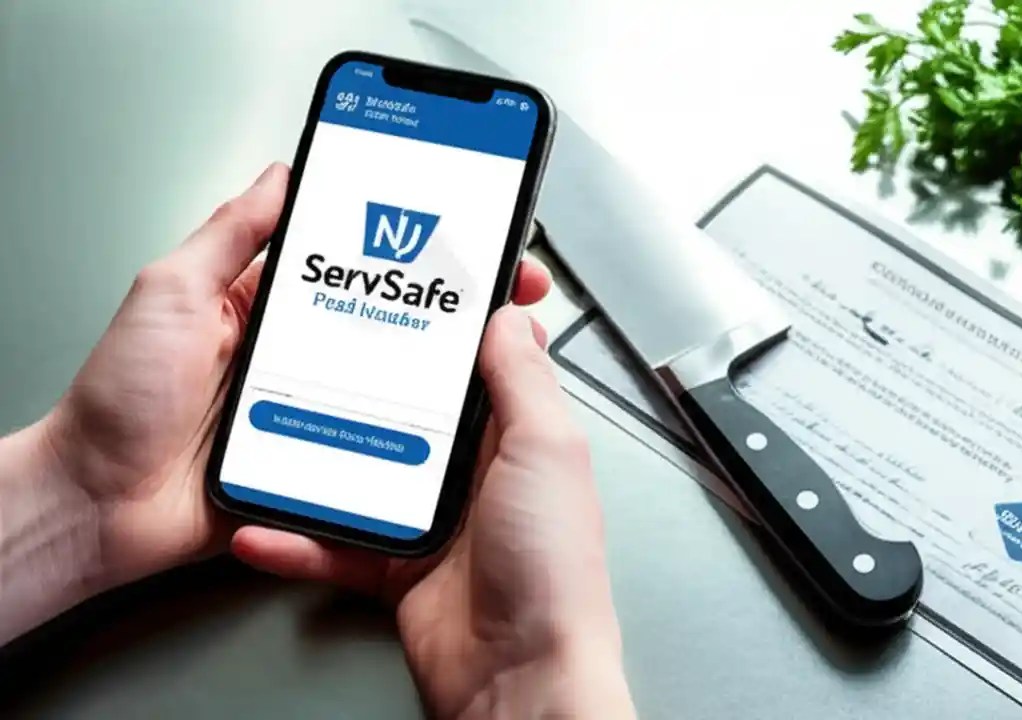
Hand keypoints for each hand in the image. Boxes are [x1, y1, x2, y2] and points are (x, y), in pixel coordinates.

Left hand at [37, 163, 552, 593]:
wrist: (98, 505)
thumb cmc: (119, 400)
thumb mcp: (172, 292)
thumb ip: (230, 235)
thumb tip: (281, 177)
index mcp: (265, 306)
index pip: (352, 266)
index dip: (407, 250)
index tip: (459, 239)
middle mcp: (296, 357)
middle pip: (387, 326)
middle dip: (448, 316)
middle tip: (501, 306)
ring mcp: (310, 410)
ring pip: (392, 388)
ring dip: (437, 382)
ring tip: (486, 366)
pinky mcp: (315, 462)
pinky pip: (372, 449)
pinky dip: (407, 445)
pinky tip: (440, 434)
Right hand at [232, 307, 635, 718]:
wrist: (520, 673)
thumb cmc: (552, 569)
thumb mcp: (546, 450)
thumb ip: (522, 381)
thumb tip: (507, 315)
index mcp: (519, 438)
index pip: (483, 365)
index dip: (453, 327)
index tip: (413, 288)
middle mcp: (476, 474)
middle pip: (412, 411)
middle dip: (369, 381)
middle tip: (322, 343)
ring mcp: (433, 521)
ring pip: (363, 474)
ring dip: (318, 459)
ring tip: (274, 427)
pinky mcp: (396, 568)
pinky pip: (335, 546)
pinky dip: (296, 541)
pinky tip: (264, 527)